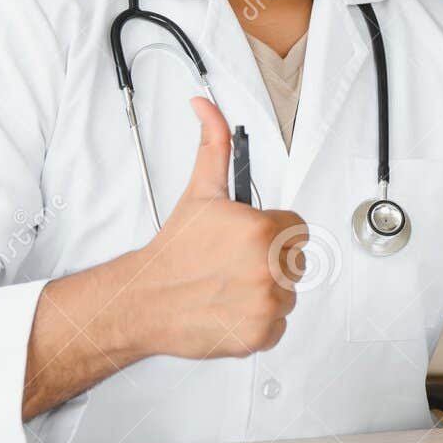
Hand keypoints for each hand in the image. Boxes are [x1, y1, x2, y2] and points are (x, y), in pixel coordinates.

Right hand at [130, 96, 308, 358]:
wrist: (144, 300)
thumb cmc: (174, 251)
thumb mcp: (200, 192)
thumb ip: (214, 146)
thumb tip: (207, 107)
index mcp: (262, 230)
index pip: (297, 228)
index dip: (272, 231)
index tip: (249, 238)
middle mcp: (269, 268)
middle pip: (295, 261)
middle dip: (270, 260)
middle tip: (233, 262)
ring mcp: (266, 304)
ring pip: (288, 294)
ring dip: (266, 291)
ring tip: (230, 285)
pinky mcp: (260, 335)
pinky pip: (278, 325)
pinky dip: (258, 321)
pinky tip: (231, 308)